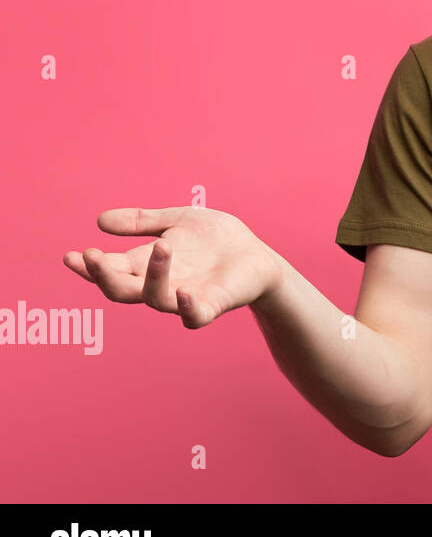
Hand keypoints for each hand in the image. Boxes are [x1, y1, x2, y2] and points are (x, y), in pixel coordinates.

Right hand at [63, 207, 285, 328]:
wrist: (257, 257)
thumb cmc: (216, 240)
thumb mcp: (178, 221)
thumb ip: (142, 221)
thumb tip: (99, 220)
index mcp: (146, 265)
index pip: (109, 270)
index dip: (87, 266)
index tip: (70, 255)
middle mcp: (160, 285)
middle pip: (120, 290)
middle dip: (102, 276)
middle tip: (92, 255)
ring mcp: (185, 297)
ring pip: (155, 299)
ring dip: (153, 275)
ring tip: (161, 246)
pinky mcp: (212, 306)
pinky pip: (195, 316)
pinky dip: (188, 308)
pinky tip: (184, 291)